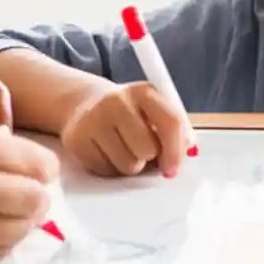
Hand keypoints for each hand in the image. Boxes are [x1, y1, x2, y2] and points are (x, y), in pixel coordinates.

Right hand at [60, 81, 187, 177]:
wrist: (84, 104)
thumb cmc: (128, 113)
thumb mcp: (153, 110)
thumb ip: (174, 129)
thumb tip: (187, 151)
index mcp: (143, 92)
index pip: (169, 122)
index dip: (176, 150)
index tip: (174, 168)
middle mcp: (116, 101)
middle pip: (148, 149)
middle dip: (149, 158)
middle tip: (143, 150)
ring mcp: (94, 119)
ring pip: (128, 165)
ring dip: (131, 165)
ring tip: (123, 149)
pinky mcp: (77, 139)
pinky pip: (105, 171)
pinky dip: (110, 168)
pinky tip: (106, 151)